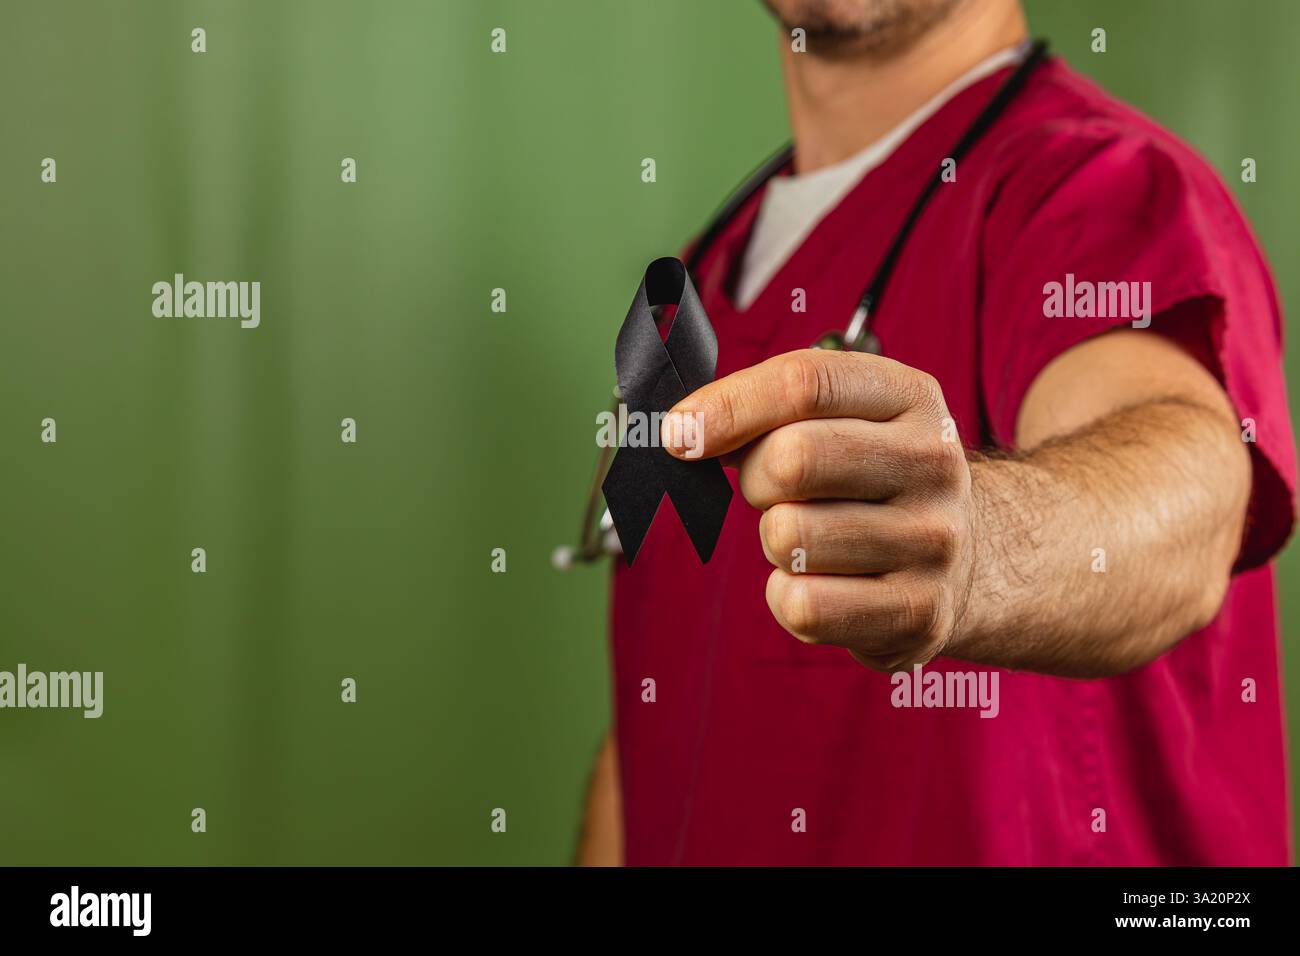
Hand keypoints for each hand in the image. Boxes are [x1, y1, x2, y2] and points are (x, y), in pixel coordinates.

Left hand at [662, 349, 975, 670]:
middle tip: (770, 491)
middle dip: (755, 479)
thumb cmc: (870, 478)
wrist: (965, 559)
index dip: (727, 407)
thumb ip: (766, 408)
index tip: (680, 434)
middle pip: (792, 458)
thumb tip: (683, 432)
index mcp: (911, 397)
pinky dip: (788, 596)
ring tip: (809, 537)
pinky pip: (803, 606)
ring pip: (789, 536)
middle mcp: (934, 463)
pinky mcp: (920, 612)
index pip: (804, 383)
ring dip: (775, 540)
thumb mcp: (841, 417)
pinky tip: (821, 583)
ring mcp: (933, 541)